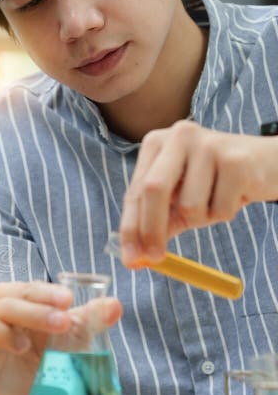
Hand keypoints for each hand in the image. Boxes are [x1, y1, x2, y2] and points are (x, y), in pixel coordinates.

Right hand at [0, 281, 122, 394]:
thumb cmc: (53, 358)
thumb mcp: (74, 340)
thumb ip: (90, 320)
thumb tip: (115, 304)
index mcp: (17, 304)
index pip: (24, 289)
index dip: (44, 292)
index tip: (69, 300)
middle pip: (1, 301)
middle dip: (32, 310)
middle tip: (62, 324)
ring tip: (22, 345)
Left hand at [120, 120, 277, 265]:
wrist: (267, 163)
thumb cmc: (213, 182)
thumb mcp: (178, 199)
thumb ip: (156, 223)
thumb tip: (134, 257)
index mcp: (156, 143)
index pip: (135, 191)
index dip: (130, 227)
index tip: (130, 258)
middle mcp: (178, 136)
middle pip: (153, 190)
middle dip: (151, 230)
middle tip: (155, 258)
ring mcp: (208, 144)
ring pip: (190, 205)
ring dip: (201, 219)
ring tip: (215, 201)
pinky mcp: (236, 160)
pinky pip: (220, 210)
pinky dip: (224, 214)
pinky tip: (235, 195)